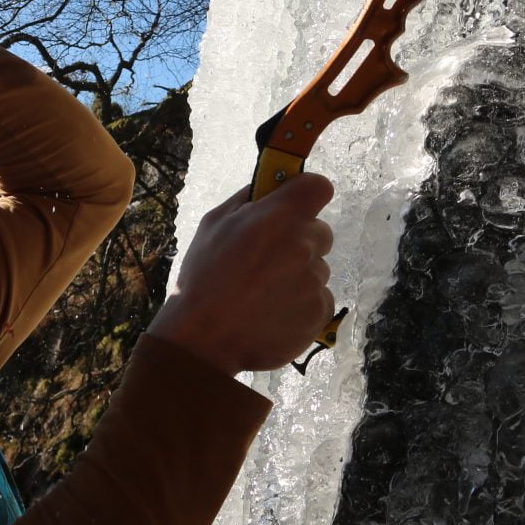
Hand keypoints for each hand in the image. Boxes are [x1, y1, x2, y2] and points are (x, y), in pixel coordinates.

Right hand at [147, 173, 335, 375]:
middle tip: (269, 260)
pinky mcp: (319, 312)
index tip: (295, 206)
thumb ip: (247, 200)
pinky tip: (273, 313)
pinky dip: (302, 305)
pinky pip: (319, 299)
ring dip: (298, 276)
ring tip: (263, 294)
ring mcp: (315, 280)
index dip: (308, 195)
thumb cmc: (204, 277)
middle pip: (321, 232)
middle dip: (301, 240)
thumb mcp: (213, 224)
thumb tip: (268, 185)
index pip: (319, 187)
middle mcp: (304, 244)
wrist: (205, 338)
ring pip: (317, 269)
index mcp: (280, 216)